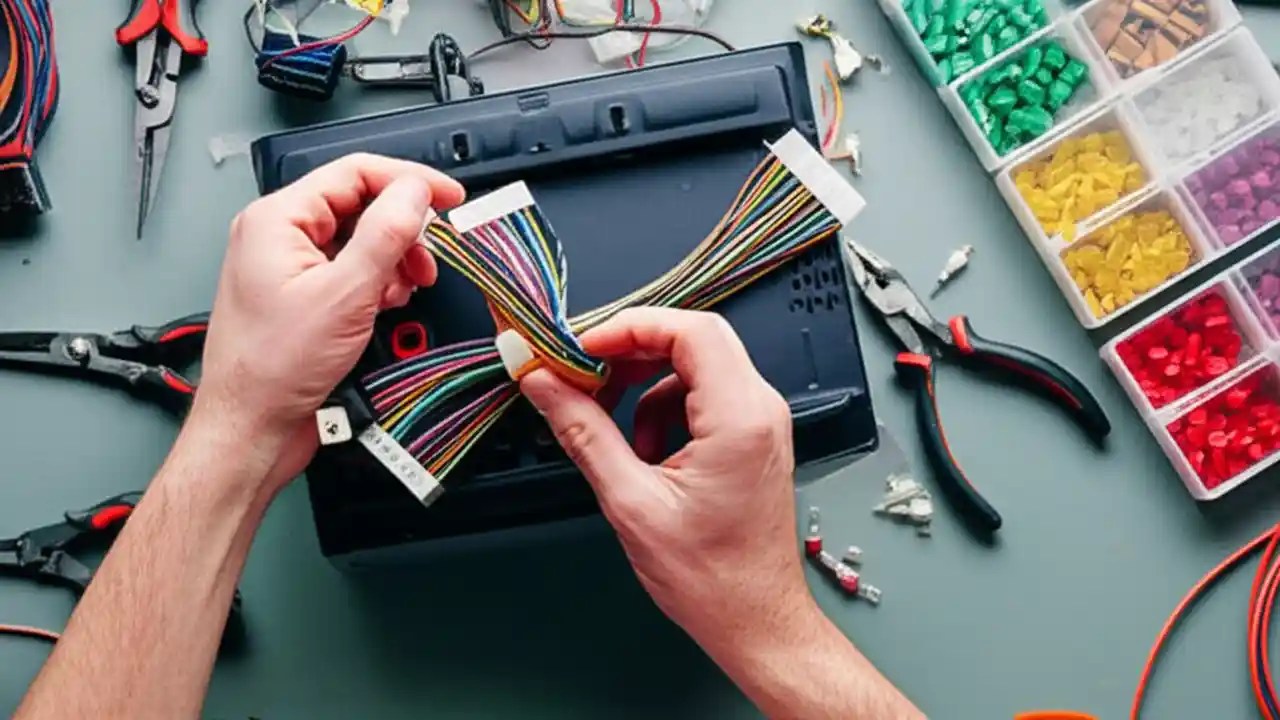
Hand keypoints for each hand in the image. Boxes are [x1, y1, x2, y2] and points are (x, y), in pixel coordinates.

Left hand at [195, 154, 464, 491]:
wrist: (251, 428)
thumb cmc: (273, 369)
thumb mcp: (345, 295)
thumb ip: (385, 235)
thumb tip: (414, 193)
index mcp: (277, 220)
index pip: (354, 172)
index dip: (408, 180)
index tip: (448, 196)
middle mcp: (278, 236)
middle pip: (359, 204)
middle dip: (402, 230)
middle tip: (429, 257)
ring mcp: (288, 266)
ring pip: (358, 239)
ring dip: (392, 260)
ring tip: (404, 288)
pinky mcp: (301, 295)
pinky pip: (349, 269)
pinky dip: (377, 282)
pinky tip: (385, 304)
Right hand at [519, 307, 814, 659]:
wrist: (756, 621)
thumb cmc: (711, 578)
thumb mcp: (630, 502)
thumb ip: (582, 431)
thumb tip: (542, 382)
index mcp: (740, 418)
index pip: (688, 330)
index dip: (627, 327)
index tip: (579, 348)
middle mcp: (760, 409)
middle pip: (693, 338)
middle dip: (631, 349)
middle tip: (582, 373)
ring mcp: (761, 421)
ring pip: (695, 366)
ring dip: (644, 384)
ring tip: (611, 428)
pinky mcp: (753, 436)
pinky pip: (703, 395)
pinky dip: (663, 408)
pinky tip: (643, 451)